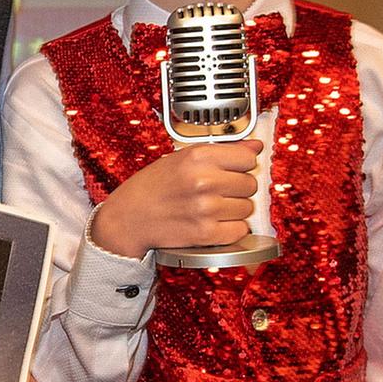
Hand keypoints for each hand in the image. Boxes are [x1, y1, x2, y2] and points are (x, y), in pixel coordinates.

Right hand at [89, 139, 261, 259]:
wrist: (127, 218)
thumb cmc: (151, 187)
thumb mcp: (181, 158)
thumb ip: (221, 151)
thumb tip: (255, 147)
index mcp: (197, 157)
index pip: (247, 158)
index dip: (240, 166)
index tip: (230, 170)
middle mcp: (203, 181)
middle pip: (250, 184)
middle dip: (237, 189)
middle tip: (216, 191)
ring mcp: (206, 209)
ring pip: (247, 208)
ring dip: (234, 210)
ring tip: (210, 207)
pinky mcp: (206, 233)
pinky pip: (240, 230)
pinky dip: (231, 229)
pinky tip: (213, 222)